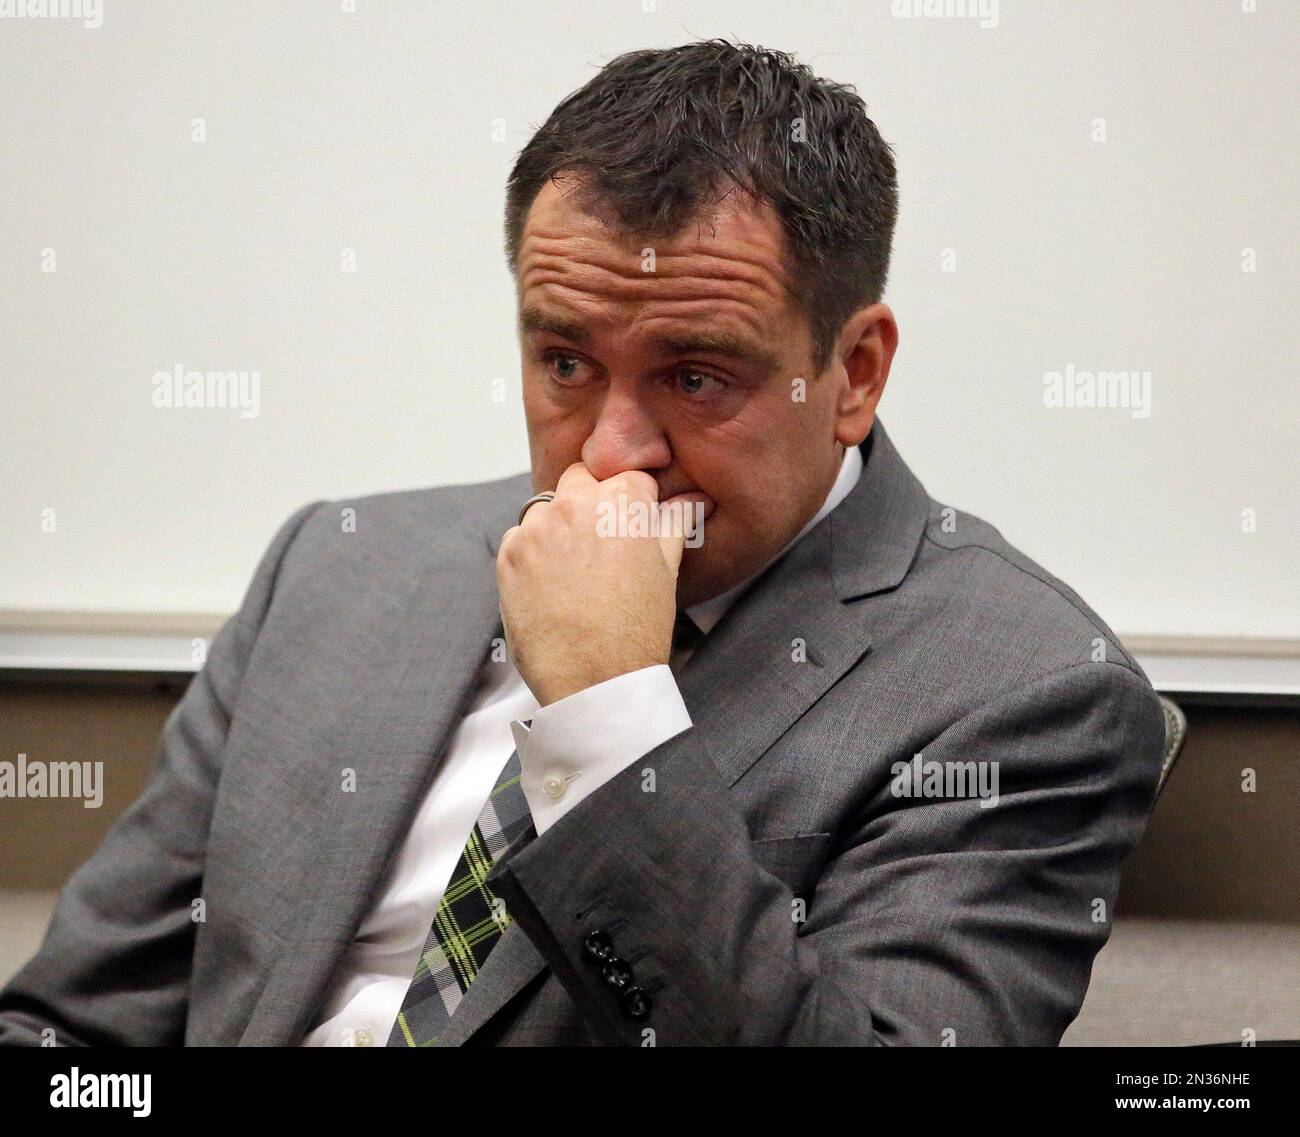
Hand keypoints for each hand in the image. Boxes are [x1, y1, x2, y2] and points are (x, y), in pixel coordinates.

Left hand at [496, 463, 703, 705]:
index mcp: (622, 500)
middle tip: (600, 549)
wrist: (596, 682)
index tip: (631, 526)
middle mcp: (576, 504)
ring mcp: (537, 528)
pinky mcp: (508, 555)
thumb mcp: (666, 570)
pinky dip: (531, 556)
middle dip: (590, 505)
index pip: (627, 476)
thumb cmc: (638, 630)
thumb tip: (691, 500)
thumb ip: (674, 524)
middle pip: (581, 481)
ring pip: (546, 510)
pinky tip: (550, 588)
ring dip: (557, 529)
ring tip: (574, 575)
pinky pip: (518, 539)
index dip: (631, 502)